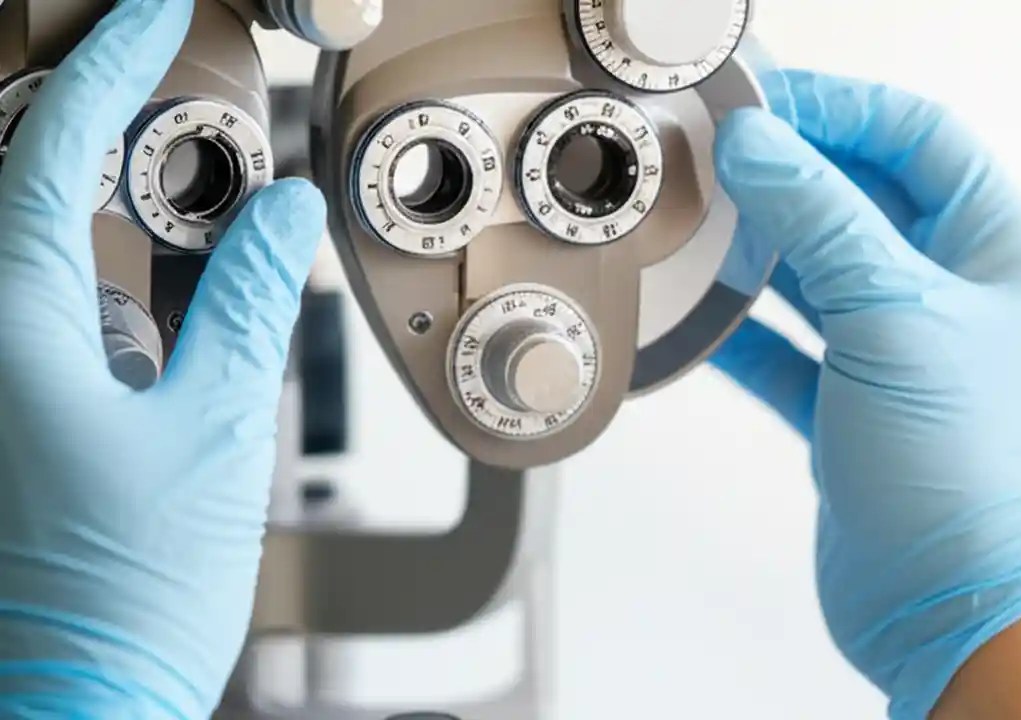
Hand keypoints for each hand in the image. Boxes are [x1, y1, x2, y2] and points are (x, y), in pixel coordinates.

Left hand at [0, 1, 324, 716]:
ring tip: (184, 195)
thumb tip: (280, 205)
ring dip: (103, 207)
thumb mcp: (217, 430)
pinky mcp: (10, 421)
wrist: (75, 710)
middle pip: (18, 183)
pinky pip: (45, 314)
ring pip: (36, 252)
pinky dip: (101, 283)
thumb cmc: (128, 591)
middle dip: (93, 118)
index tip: (152, 9)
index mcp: (9, 327)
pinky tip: (158, 310)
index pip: (48, 152)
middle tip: (166, 77)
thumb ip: (244, 302)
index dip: (107, 66)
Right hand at [712, 70, 1020, 718]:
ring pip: (825, 273)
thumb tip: (761, 145)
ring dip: (764, 249)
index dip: (844, 111)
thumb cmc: (966, 475)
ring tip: (702, 224)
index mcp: (1003, 254)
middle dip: (792, 176)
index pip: (921, 142)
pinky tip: (704, 319)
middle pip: (866, 202)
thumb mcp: (895, 316)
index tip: (766, 105)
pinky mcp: (858, 410)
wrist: (957, 610)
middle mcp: (959, 299)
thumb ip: (822, 220)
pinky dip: (749, 332)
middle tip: (717, 157)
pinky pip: (794, 349)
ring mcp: (907, 356)